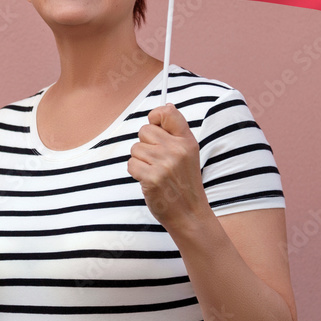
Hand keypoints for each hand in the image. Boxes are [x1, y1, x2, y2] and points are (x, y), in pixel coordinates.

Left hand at [127, 103, 210, 232]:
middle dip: (145, 144)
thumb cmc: (185, 184)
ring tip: (155, 172)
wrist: (189, 214)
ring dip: (140, 161)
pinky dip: (136, 173)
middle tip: (157, 160)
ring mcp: (164, 164)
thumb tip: (166, 106)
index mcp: (187, 141)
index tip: (156, 127)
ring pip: (136, 148)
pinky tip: (149, 180)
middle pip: (144, 130)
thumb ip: (176, 131)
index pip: (167, 113)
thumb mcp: (189, 154)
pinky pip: (131, 164)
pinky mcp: (152, 178)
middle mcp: (176, 150)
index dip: (155, 117)